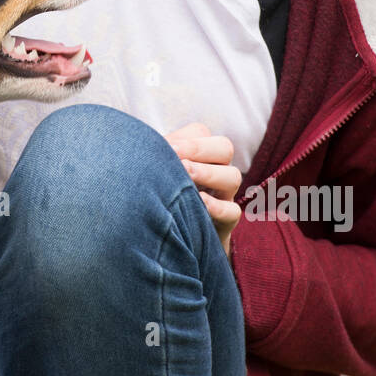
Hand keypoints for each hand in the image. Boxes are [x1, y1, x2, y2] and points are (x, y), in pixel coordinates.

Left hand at [164, 121, 241, 257]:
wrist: (164, 241)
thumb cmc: (154, 199)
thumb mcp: (153, 175)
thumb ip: (151, 159)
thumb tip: (143, 148)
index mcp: (197, 155)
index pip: (202, 133)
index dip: (185, 139)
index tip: (165, 146)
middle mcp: (214, 171)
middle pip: (224, 147)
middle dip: (200, 149)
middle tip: (176, 158)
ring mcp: (223, 196)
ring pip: (233, 176)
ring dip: (209, 173)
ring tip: (186, 174)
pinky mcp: (225, 223)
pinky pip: (233, 211)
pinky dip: (218, 206)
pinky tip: (199, 203)